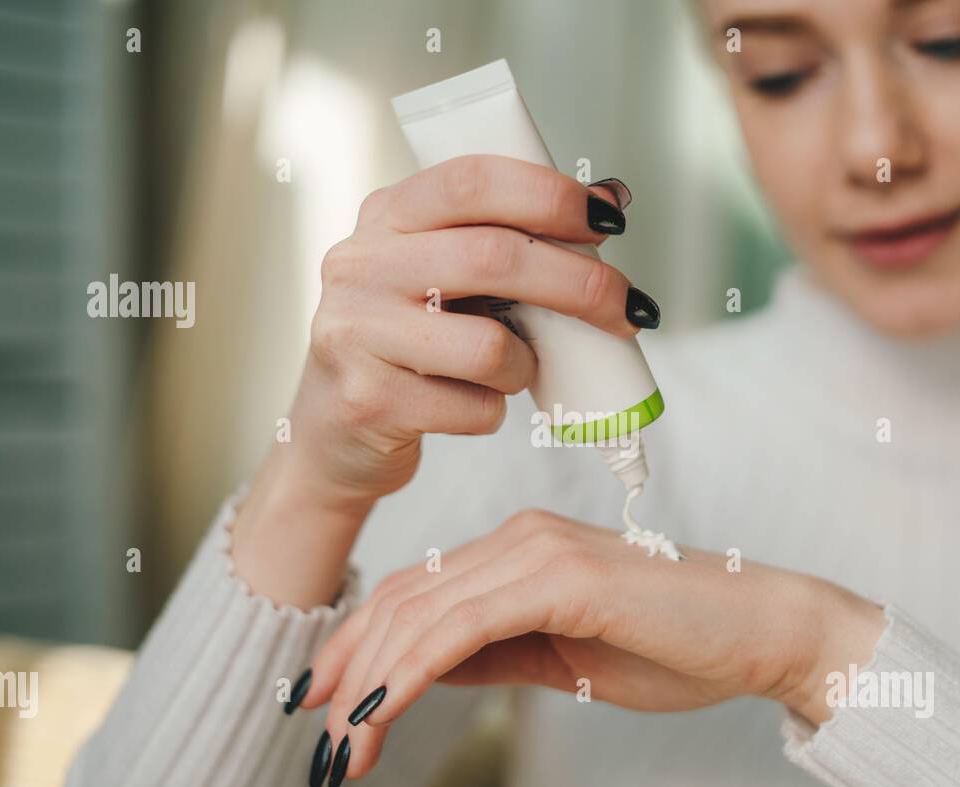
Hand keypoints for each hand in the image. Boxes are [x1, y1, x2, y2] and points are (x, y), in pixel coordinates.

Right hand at [231, 159, 642, 606]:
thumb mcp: (443, 274)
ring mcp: (357, 334)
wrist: (334, 433)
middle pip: (495, 258)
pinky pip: (473, 409)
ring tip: (518, 370)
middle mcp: (361, 264)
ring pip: (488, 346)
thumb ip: (514, 234)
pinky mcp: (369, 401)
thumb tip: (614, 193)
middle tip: (625, 308)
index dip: (552, 195)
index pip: (474, 181)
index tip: (611, 218)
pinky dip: (494, 412)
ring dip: (528, 364)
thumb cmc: (410, 342)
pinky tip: (473, 405)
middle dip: (579, 284)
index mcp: (387, 215)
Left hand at [300, 510, 885, 783]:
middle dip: (349, 671)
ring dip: (372, 683)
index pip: (416, 593)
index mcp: (520, 551)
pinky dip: (413, 669)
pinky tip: (384, 710)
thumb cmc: (676, 644)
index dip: (359, 647)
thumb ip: (497, 651)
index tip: (324, 701)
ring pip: (422, 613)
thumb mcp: (565, 655)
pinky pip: (465, 625)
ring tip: (344, 744)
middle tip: (319, 737)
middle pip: (403, 599)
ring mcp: (540, 551)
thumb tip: (431, 670)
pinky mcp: (563, 577)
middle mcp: (521, 538)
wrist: (761, 632)